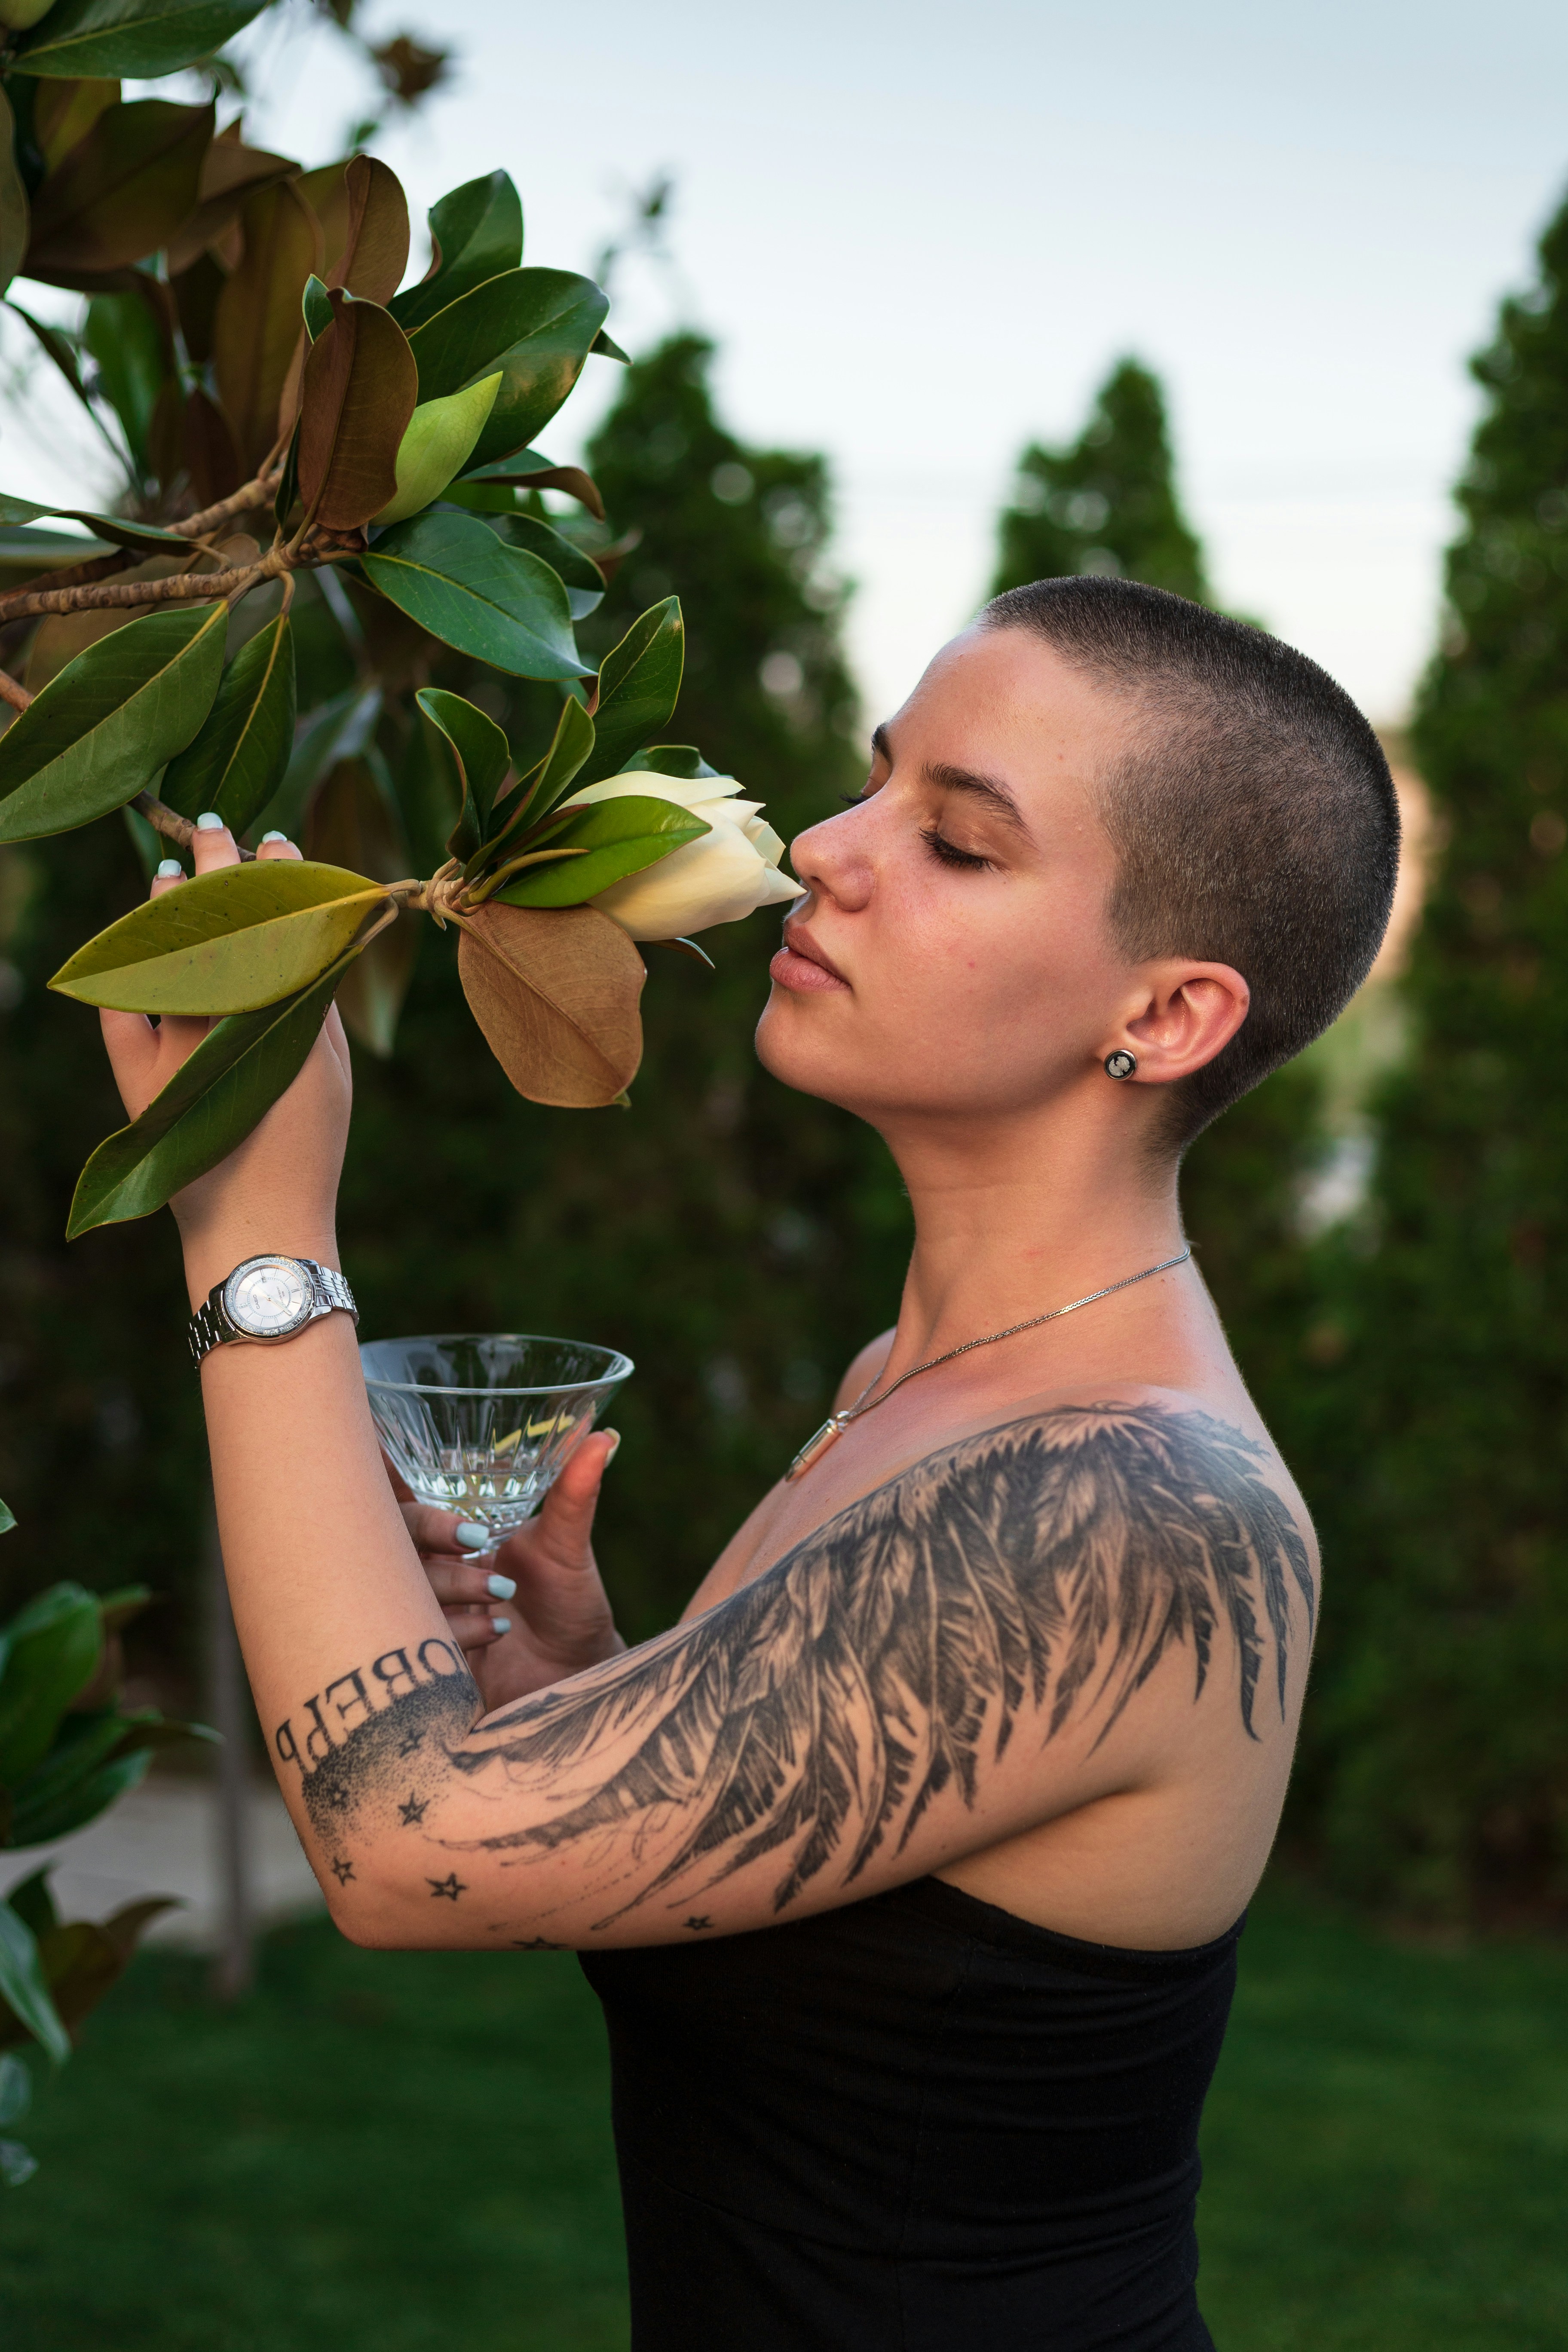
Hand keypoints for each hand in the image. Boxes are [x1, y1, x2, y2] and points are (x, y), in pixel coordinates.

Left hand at [98, 820, 352, 1283]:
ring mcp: (177, 1044)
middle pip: (220, 922)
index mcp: (288, 1012)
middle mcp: (230, 1020)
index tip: (276, 842)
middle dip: (218, 868)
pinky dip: (127, 963)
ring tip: (171, 876)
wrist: (256, 1221)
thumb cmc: (304, 1144)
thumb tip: (313, 931)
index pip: (280, 918)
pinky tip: (134, 938)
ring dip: (168, 907)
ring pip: (167, 953)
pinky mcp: (138, 1074)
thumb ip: (318, 994)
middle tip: (216, 830)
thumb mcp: (328, 1064)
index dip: (276, 872)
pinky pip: (123, 1003)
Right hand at [394, 1428, 624, 1709]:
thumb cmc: (567, 1603)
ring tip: (502, 1592)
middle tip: (474, 1538)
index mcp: (448, 1529)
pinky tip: (499, 1628)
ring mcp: (420, 1608)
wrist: (574, 1674)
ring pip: (403, 1581)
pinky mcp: (426, 1653)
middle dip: (428, 1528)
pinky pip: (419, 1634)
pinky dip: (460, 1628)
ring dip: (453, 1582)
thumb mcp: (567, 1546)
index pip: (400, 1490)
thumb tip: (604, 1437)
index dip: (385, 1470)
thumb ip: (574, 1493)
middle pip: (391, 1530)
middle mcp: (425, 1564)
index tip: (388, 1454)